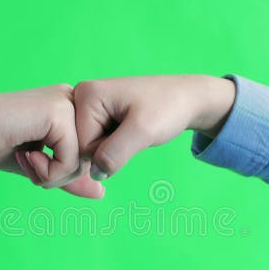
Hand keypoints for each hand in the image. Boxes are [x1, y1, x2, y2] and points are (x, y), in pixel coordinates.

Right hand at [0, 85, 103, 198]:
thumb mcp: (38, 165)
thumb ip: (68, 176)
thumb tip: (101, 193)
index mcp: (69, 108)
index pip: (90, 154)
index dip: (64, 171)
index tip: (33, 162)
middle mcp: (73, 100)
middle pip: (92, 157)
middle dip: (61, 175)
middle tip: (29, 164)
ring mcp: (67, 104)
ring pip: (85, 161)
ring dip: (53, 175)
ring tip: (26, 161)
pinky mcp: (59, 114)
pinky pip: (72, 160)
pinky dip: (48, 171)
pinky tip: (25, 157)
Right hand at [71, 75, 235, 179]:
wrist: (187, 99)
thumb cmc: (168, 108)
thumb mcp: (143, 131)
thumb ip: (114, 154)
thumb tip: (94, 174)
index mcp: (86, 94)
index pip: (81, 145)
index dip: (106, 152)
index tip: (131, 135)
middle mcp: (81, 97)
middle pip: (81, 146)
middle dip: (107, 151)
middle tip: (132, 134)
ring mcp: (88, 106)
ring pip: (89, 148)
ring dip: (112, 149)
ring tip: (131, 132)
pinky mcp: (97, 115)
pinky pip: (96, 143)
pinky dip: (113, 146)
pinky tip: (128, 133)